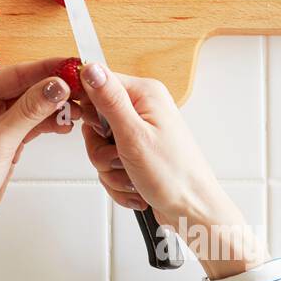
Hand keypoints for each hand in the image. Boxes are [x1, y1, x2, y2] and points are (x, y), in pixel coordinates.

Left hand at [0, 60, 71, 280]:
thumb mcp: (0, 140)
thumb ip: (31, 110)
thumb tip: (57, 85)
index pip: (15, 73)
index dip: (47, 69)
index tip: (74, 65)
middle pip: (24, 87)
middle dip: (53, 90)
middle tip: (84, 90)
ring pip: (29, 105)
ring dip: (53, 108)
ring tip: (79, 111)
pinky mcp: (1, 136)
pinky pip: (28, 122)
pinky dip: (45, 123)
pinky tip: (63, 124)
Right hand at [75, 62, 266, 279]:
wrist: (192, 212)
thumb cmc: (174, 177)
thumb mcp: (134, 136)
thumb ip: (109, 100)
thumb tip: (91, 68)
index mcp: (145, 94)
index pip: (98, 82)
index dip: (88, 106)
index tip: (94, 128)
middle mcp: (143, 110)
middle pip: (94, 119)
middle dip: (100, 148)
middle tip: (118, 157)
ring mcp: (139, 133)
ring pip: (99, 146)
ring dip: (109, 169)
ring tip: (131, 176)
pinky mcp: (136, 154)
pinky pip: (109, 164)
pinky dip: (117, 180)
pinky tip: (134, 186)